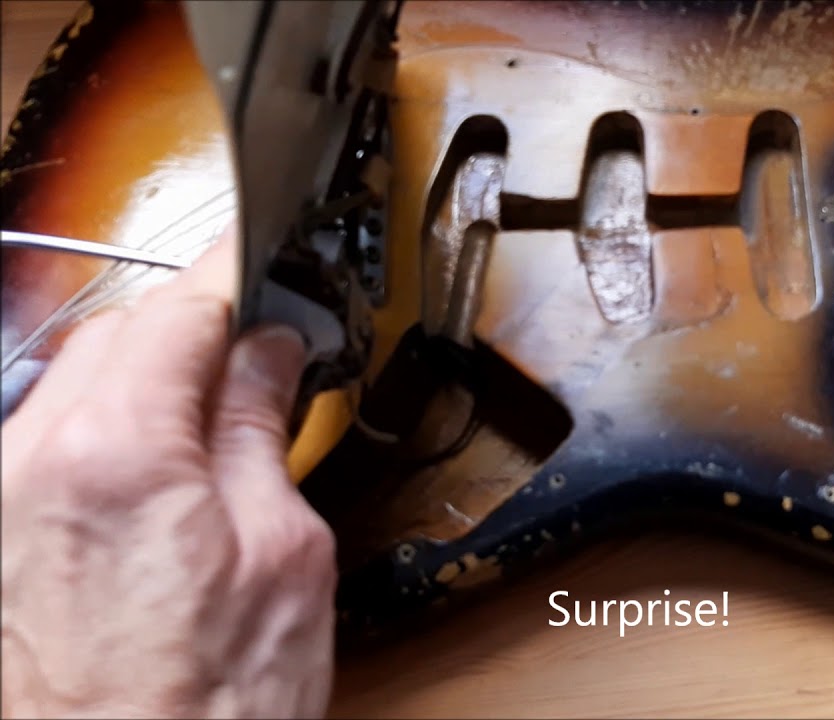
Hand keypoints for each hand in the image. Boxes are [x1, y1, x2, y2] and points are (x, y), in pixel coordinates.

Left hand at [1, 235, 337, 717]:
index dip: (235, 273)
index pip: (179, 309)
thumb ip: (260, 431)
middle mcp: (28, 463)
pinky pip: (47, 436)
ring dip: (148, 376)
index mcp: (118, 454)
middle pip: (118, 333)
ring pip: (75, 381)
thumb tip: (267, 354)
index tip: (267, 260)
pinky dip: (109, 425)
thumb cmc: (207, 711)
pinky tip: (159, 466)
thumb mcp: (284, 557)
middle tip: (263, 349)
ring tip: (215, 414)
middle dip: (194, 325)